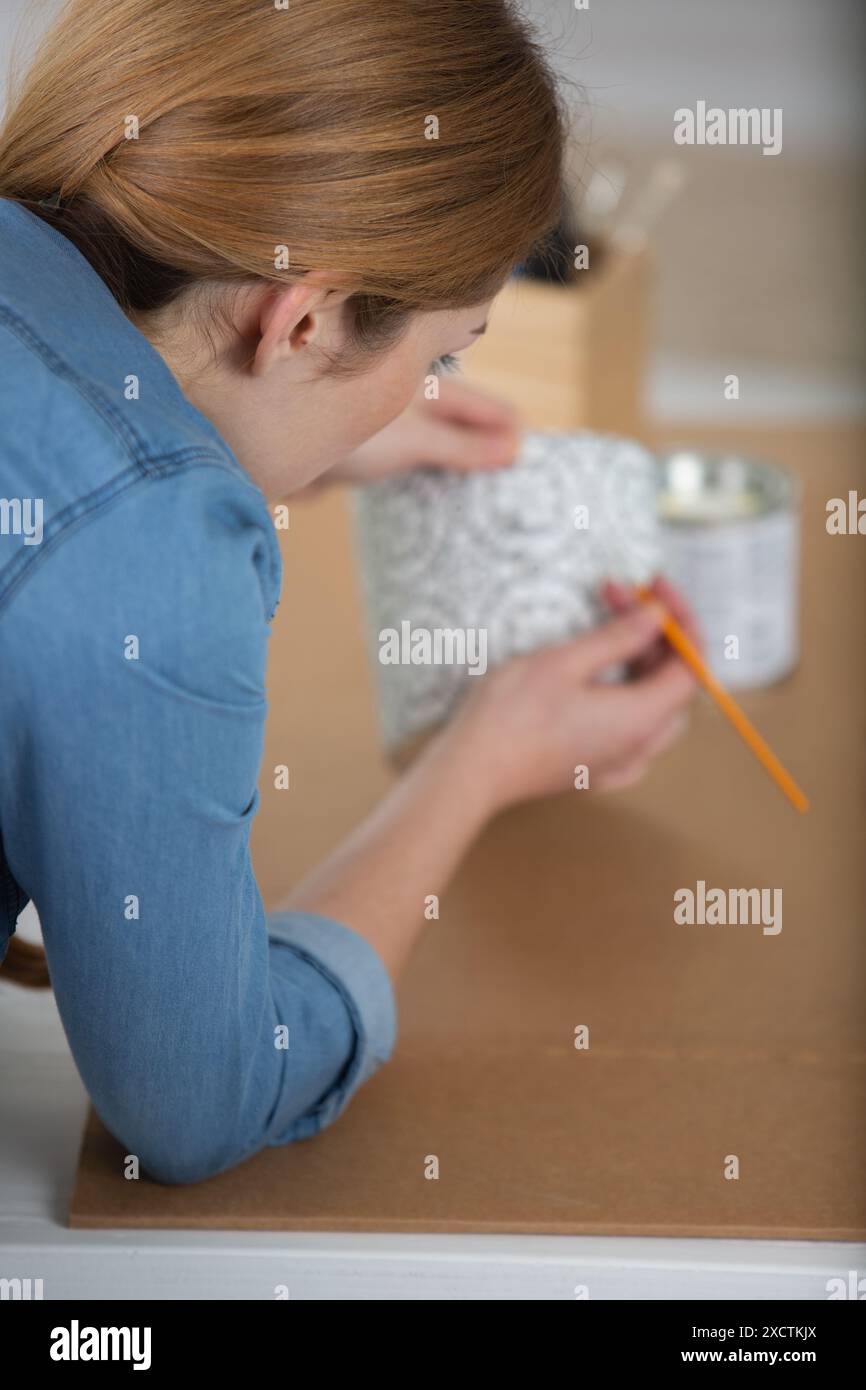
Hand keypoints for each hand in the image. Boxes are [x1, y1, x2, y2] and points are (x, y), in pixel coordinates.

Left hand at [321, 376, 521, 484]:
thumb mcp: (413, 439)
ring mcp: (381, 422)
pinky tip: (434, 489)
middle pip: (458, 421)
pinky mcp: (360, 447)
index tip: (531, 452)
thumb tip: (514, 451)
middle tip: (517, 471)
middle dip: (486, 443)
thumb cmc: (338, 431)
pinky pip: (406, 459)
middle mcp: (403, 396)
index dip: (507, 425)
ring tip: (486, 483)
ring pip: (431, 440)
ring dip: (457, 458)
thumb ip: (461, 447)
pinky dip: (426, 471)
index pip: (481, 403)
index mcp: (421, 382)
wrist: (265, 452)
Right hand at [446, 586, 700, 809]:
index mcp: (640, 721)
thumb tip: (658, 618)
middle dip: (655, 635)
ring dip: (638, 660)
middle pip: (672, 684)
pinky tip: (599, 670)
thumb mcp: (565, 662)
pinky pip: (631, 727)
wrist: (470, 772)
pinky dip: (625, 690)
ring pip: (652, 705)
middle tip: (620, 597)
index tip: (656, 588)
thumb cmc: (511, 716)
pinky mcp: (596, 769)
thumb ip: (620, 638)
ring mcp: (619, 763)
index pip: (690, 667)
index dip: (681, 622)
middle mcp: (639, 747)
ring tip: (607, 623)